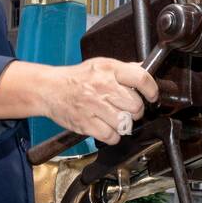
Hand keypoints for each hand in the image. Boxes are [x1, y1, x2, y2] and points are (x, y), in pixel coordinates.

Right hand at [39, 58, 157, 144]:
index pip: (141, 78)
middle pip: (136, 105)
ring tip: (116, 119)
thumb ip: (124, 69)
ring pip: (125, 123)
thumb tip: (144, 69)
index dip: (152, 90)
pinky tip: (107, 128)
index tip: (152, 96)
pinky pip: (112, 136)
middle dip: (135, 111)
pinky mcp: (86, 123)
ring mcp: (94, 105)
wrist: (49, 89)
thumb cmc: (77, 78)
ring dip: (124, 124)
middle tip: (128, 110)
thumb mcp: (101, 65)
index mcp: (109, 70)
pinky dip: (113, 136)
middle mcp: (103, 86)